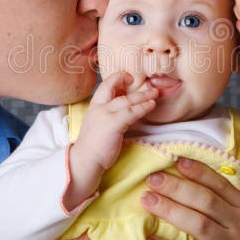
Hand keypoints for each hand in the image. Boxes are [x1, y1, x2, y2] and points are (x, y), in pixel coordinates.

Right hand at [65, 72, 157, 208]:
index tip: (128, 78)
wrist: (85, 160)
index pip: (104, 86)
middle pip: (112, 86)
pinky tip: (151, 105)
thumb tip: (127, 109)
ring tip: (155, 93)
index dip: (116, 79)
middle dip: (126, 79)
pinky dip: (143, 107)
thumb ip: (110, 114)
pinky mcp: (113, 124)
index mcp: (94, 106)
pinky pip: (132, 112)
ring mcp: (105, 115)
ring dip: (143, 95)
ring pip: (126, 100)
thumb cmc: (94, 145)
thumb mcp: (99, 124)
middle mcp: (98, 107)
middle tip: (144, 81)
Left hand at [140, 158, 239, 239]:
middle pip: (205, 200)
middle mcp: (238, 224)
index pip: (219, 185)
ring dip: (171, 210)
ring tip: (148, 200)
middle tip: (152, 178)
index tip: (177, 160)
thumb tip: (203, 189)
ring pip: (198, 224)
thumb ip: (233, 207)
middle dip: (177, 187)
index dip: (198, 171)